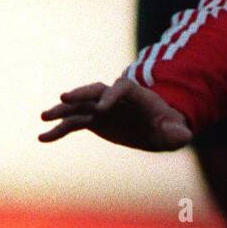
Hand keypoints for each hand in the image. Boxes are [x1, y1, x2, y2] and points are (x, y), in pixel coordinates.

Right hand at [39, 77, 191, 150]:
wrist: (155, 130)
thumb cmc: (167, 128)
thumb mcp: (175, 133)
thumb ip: (178, 133)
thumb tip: (183, 136)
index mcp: (135, 95)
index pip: (121, 88)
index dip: (111, 96)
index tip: (102, 109)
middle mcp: (114, 98)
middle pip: (94, 91)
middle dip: (79, 94)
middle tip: (64, 98)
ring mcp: (100, 108)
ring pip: (78, 107)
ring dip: (61, 111)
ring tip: (43, 118)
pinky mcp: (93, 121)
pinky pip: (73, 124)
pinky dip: (59, 131)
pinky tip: (43, 139)